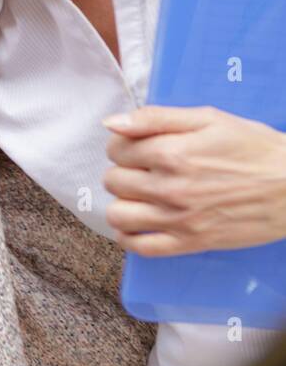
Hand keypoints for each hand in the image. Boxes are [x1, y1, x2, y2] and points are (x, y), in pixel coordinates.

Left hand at [102, 105, 285, 255]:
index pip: (116, 150)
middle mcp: (169, 187)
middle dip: (124, 172)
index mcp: (171, 152)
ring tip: (140, 197)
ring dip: (123, 204)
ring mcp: (178, 219)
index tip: (140, 148)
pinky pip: (139, 247)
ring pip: (118, 215)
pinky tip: (140, 225)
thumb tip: (112, 123)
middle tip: (145, 171)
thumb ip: (155, 118)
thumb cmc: (254, 148)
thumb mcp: (208, 119)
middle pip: (113, 181)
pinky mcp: (190, 243)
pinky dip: (130, 237)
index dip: (125, 146)